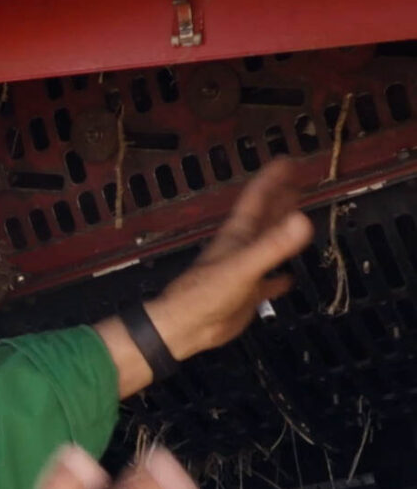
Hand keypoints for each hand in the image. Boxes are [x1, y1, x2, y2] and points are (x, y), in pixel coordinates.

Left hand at [147, 158, 313, 359]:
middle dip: (281, 198)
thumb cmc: (203, 295)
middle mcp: (241, 249)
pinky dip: (278, 281)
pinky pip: (267, 284)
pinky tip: (288, 279)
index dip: (271, 179)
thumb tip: (303, 220)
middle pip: (264, 217)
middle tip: (298, 180)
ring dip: (282, 233)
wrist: (185, 328)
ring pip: (267, 246)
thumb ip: (272, 246)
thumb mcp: (242, 267)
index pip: (256, 199)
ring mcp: (244, 271)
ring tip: (299, 217)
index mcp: (237, 236)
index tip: (287, 160)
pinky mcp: (247, 295)